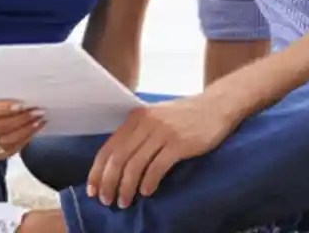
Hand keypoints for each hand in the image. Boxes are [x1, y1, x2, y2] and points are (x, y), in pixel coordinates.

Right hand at [0, 95, 45, 161]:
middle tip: (38, 112)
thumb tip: (26, 96)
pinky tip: (34, 131)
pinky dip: (24, 141)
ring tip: (39, 121)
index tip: (24, 104)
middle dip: (20, 120)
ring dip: (25, 131)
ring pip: (4, 142)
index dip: (5, 108)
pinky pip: (8, 151)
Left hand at [87, 94, 239, 208]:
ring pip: (135, 165)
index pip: (108, 148)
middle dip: (109, 183)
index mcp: (136, 118)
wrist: (216, 106)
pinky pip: (157, 167)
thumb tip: (116, 165)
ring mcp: (162, 132)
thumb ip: (137, 135)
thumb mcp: (155, 118)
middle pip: (118, 159)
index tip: (93, 190)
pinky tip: (147, 193)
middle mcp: (145, 122)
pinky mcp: (179, 143)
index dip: (97, 172)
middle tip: (107, 201)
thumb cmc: (184, 117)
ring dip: (126, 188)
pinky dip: (148, 183)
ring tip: (125, 202)